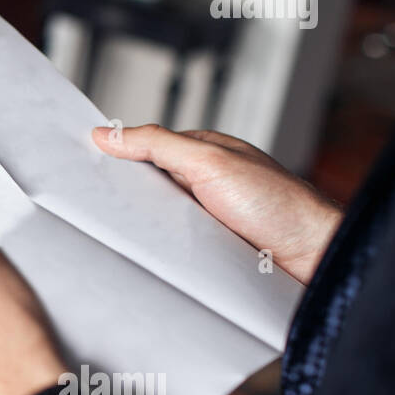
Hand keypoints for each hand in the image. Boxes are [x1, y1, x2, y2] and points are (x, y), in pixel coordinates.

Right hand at [93, 124, 341, 283]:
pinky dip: (162, 254)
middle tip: (88, 207)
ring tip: (114, 238)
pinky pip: (174, 251)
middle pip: (147, 189)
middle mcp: (205, 185)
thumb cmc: (280, 205)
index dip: (113, 156)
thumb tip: (107, 133)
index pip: (144, 149)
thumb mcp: (210, 162)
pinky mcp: (213, 252)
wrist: (318, 259)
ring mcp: (209, 220)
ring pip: (158, 223)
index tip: (76, 163)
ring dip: (143, 232)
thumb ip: (157, 144)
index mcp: (204, 155)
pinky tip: (149, 260)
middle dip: (121, 198)